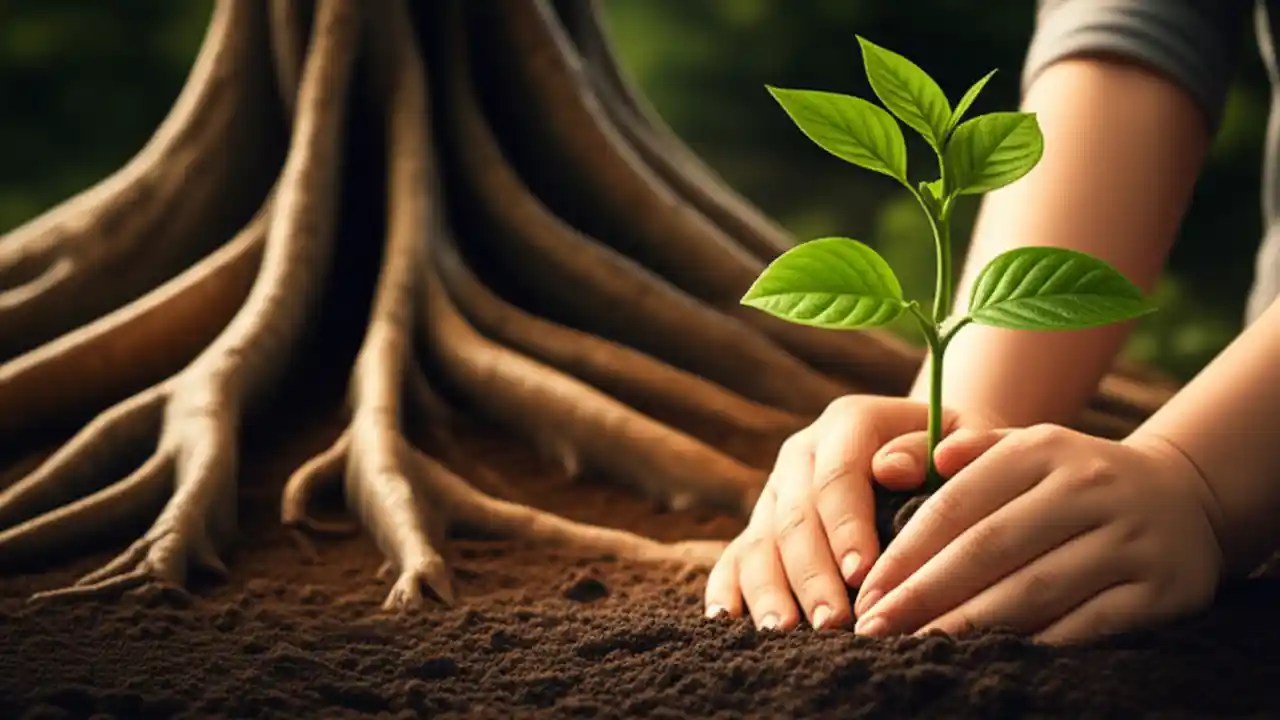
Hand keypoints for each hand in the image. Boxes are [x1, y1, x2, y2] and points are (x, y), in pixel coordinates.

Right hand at [703, 395, 995, 629]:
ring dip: (769, 589)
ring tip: (784, 633)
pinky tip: (727, 621)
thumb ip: (958, 444)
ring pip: (760, 541)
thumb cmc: (958, 455)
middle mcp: (802, 453)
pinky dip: (727, 590)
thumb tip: (907, 465)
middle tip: (832, 622)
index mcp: (850, 422)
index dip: (847, 525)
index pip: (840, 475)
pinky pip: (734, 558)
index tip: (862, 573)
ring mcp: (776, 491)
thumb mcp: (970, 435)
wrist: (928, 451)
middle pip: (796, 516)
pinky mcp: (759, 526)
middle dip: (811, 573)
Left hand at [852, 424, 1225, 643]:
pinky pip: (1086, 625)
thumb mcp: (1024, 448)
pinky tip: (990, 657)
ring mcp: (1129, 538)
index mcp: (1042, 448)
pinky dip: (1034, 644)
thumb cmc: (1072, 478)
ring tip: (921, 645)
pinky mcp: (1162, 589)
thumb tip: (911, 461)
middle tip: (878, 627)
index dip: (907, 551)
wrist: (1182, 497)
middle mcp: (1088, 487)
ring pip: (1033, 590)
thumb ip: (962, 448)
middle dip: (925, 593)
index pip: (958, 503)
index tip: (870, 590)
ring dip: (969, 624)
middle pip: (989, 548)